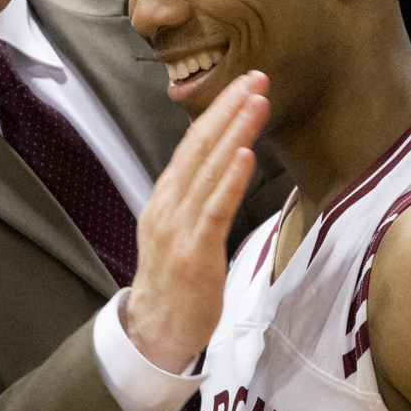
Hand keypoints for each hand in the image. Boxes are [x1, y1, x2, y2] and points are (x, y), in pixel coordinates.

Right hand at [123, 72, 269, 372]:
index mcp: (165, 198)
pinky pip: (214, 209)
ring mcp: (178, 228)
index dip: (218, 113)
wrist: (154, 334)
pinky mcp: (194, 253)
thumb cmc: (175, 284)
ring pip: (209, 170)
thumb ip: (197, 201)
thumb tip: (223, 171)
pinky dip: (230, 179)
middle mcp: (167, 205)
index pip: (192, 145)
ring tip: (256, 101)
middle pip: (199, 147)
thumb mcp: (180, 232)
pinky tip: (245, 154)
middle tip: (255, 77)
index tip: (244, 85)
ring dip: (234, 132)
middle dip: (228, 109)